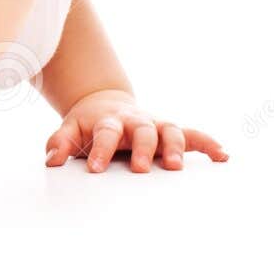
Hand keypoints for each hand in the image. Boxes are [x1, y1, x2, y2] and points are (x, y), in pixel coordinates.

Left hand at [46, 88, 229, 172]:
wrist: (104, 104)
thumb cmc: (87, 125)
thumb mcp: (69, 130)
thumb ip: (59, 143)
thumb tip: (51, 161)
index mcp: (108, 121)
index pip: (104, 133)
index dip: (99, 150)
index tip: (94, 169)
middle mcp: (135, 121)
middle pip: (142, 130)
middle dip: (142, 149)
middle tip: (139, 169)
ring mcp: (155, 124)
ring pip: (171, 130)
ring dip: (176, 147)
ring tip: (177, 167)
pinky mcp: (170, 130)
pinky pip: (194, 135)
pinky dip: (208, 144)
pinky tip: (222, 157)